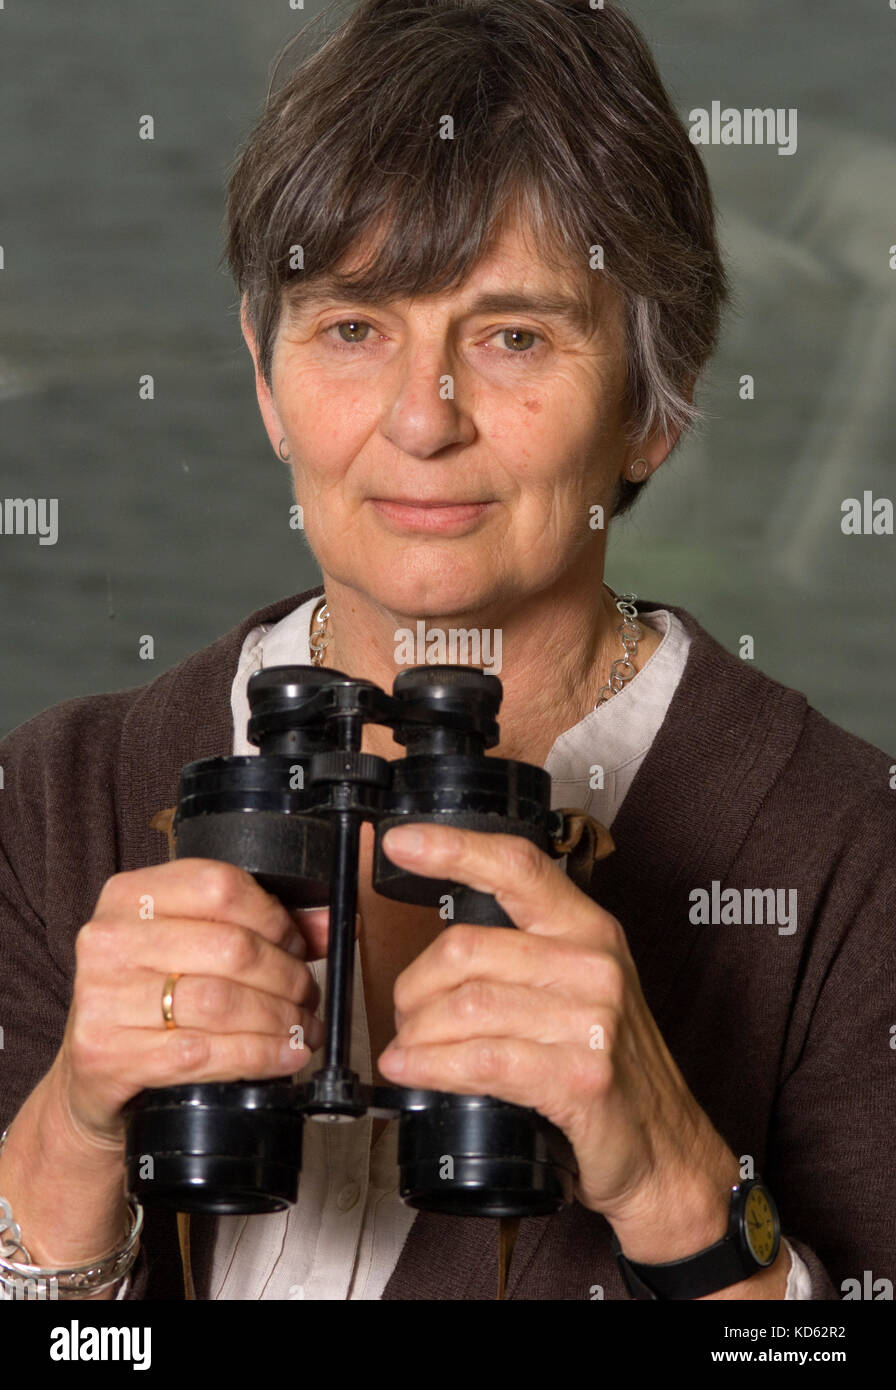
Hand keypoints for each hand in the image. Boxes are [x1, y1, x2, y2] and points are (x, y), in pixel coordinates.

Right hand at [58, 858, 330, 1147]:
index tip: (297, 943)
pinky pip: (204, 1053)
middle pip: (230, 947)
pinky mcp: (108, 1054)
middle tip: (307, 994)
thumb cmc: (148, 1000)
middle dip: (286, 975)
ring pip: (221, 1002)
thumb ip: (260, 927)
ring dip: (279, 1019)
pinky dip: (258, 1055)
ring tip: (303, 1028)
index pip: (219, 885)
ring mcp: (103, 998)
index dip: (273, 916)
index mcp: (130, 896)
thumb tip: (329, 923)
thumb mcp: (190, 948)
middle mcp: (109, 940)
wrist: (91, 1077)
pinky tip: (284, 1056)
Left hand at [377, 822, 739, 1247]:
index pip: (517, 866)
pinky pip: (482, 1059)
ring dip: (417, 1034)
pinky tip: (413, 1071)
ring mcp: (592, 1020)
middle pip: (467, 948)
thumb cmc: (613, 1069)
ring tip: (407, 1050)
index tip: (401, 842)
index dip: (453, 848)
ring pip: (466, 1005)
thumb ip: (527, 954)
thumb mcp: (581, 990)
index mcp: (589, 929)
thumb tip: (444, 946)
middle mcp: (593, 964)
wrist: (667, 1154)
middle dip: (415, 987)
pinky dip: (433, 1066)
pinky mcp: (581, 1076)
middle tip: (404, 1016)